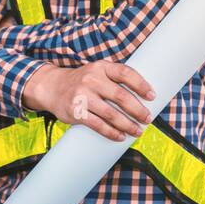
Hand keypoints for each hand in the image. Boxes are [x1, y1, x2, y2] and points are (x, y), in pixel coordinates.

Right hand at [21, 61, 155, 141]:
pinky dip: (111, 132)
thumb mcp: (96, 72)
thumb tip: (143, 97)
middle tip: (147, 118)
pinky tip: (120, 136)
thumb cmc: (82, 82)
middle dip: (137, 110)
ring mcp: (82, 95)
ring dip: (127, 125)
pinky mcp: (76, 111)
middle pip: (120, 96)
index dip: (140, 84)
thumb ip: (114, 80)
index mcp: (100, 67)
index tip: (152, 96)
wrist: (52, 87)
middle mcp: (91, 79)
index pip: (125, 73)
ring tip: (137, 131)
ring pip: (111, 114)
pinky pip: (98, 125)